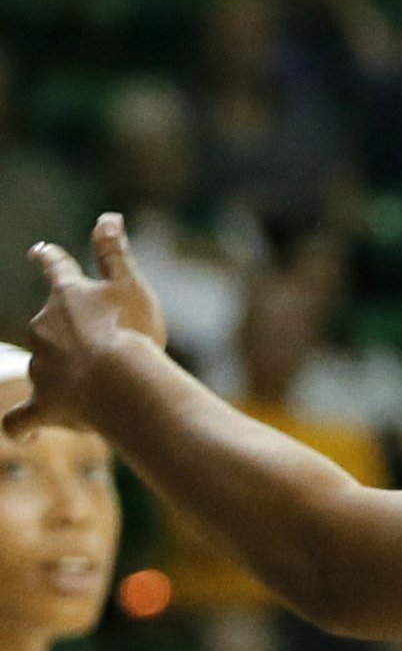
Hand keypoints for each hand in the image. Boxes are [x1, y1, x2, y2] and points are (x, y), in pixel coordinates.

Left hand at [7, 216, 167, 438]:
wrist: (121, 385)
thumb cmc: (130, 331)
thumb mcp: (129, 284)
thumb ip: (114, 252)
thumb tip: (107, 217)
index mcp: (68, 295)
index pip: (55, 267)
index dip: (50, 258)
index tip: (41, 252)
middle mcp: (44, 327)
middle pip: (48, 323)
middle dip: (66, 331)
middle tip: (103, 344)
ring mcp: (40, 368)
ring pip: (43, 365)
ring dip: (61, 372)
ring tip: (95, 388)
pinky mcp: (42, 405)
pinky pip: (21, 418)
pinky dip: (23, 426)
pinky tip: (29, 433)